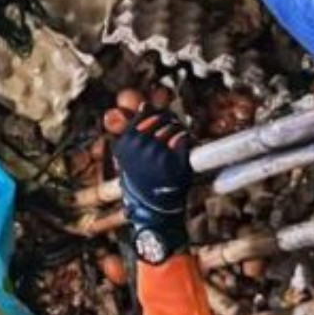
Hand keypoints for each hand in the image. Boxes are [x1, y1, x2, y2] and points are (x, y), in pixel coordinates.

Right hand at [113, 109, 192, 258]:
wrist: (153, 211)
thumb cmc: (142, 181)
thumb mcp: (129, 155)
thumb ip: (132, 129)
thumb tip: (140, 104)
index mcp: (125, 143)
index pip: (145, 113)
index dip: (157, 116)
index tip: (162, 125)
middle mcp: (138, 147)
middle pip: (162, 118)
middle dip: (170, 123)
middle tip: (172, 136)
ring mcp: (156, 154)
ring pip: (174, 128)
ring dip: (179, 134)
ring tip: (176, 147)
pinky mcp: (174, 162)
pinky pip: (185, 139)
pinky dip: (188, 143)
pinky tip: (183, 153)